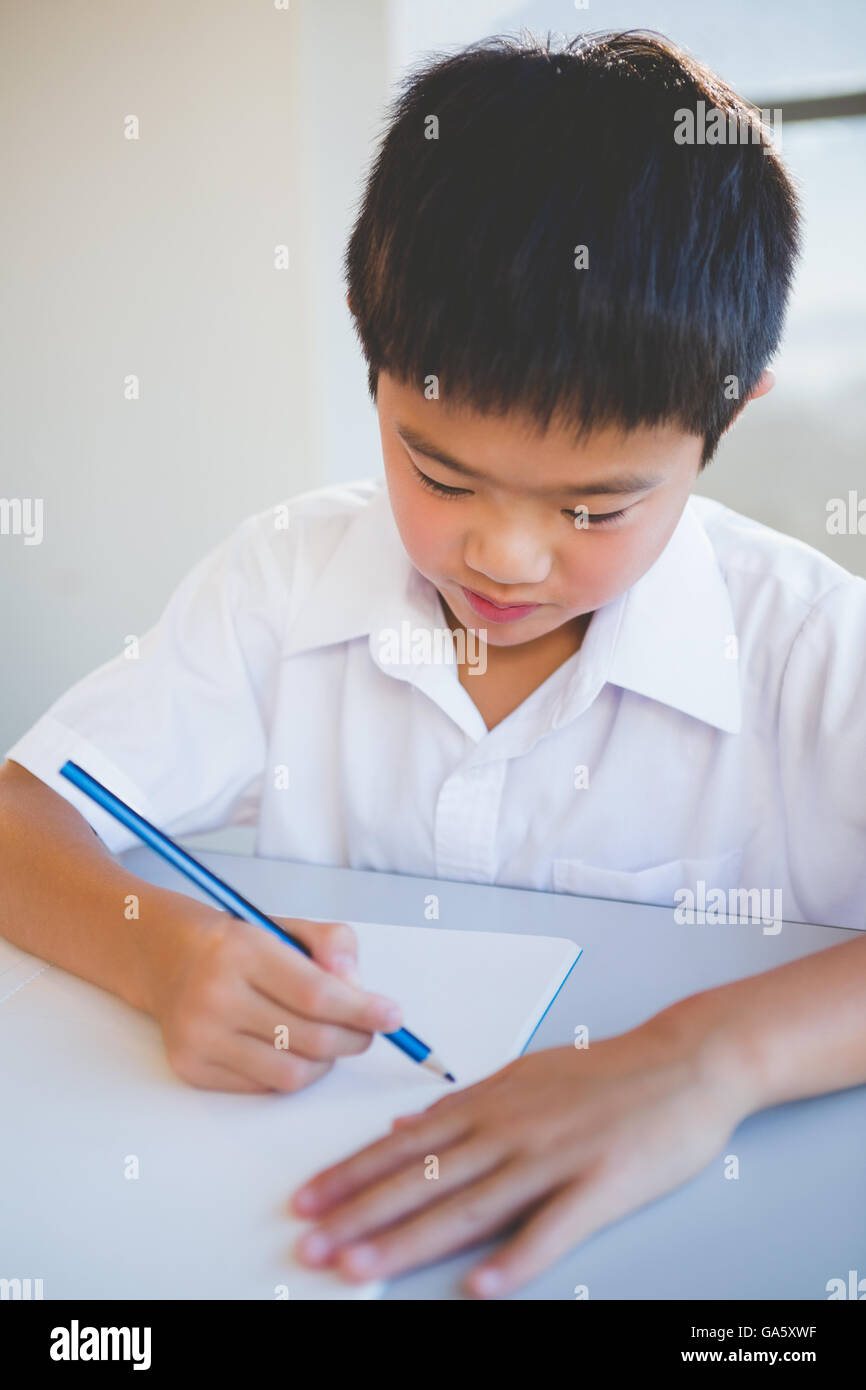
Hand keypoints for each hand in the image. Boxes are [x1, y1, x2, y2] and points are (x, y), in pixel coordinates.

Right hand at [147, 905, 402, 1092]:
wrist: (166, 958)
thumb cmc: (240, 943)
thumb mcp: (288, 925)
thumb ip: (335, 945)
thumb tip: (357, 988)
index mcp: (241, 950)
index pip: (317, 994)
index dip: (363, 1010)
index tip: (393, 1016)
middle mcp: (214, 996)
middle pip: (311, 1038)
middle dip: (354, 1037)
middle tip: (368, 1029)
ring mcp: (199, 1037)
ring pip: (292, 1073)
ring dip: (327, 1061)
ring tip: (330, 1039)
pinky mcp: (190, 1068)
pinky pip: (265, 1086)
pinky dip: (292, 1070)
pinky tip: (291, 1047)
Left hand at [290, 1023, 753, 1295]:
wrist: (684, 1063)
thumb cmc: (605, 1073)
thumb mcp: (524, 1075)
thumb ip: (463, 1105)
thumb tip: (405, 1125)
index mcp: (491, 1101)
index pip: (405, 1142)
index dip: (352, 1173)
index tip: (307, 1200)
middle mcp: (511, 1128)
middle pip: (423, 1178)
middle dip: (359, 1214)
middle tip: (310, 1244)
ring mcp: (554, 1157)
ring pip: (470, 1206)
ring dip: (409, 1240)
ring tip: (360, 1268)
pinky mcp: (601, 1186)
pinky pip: (552, 1230)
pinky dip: (515, 1260)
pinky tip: (480, 1287)